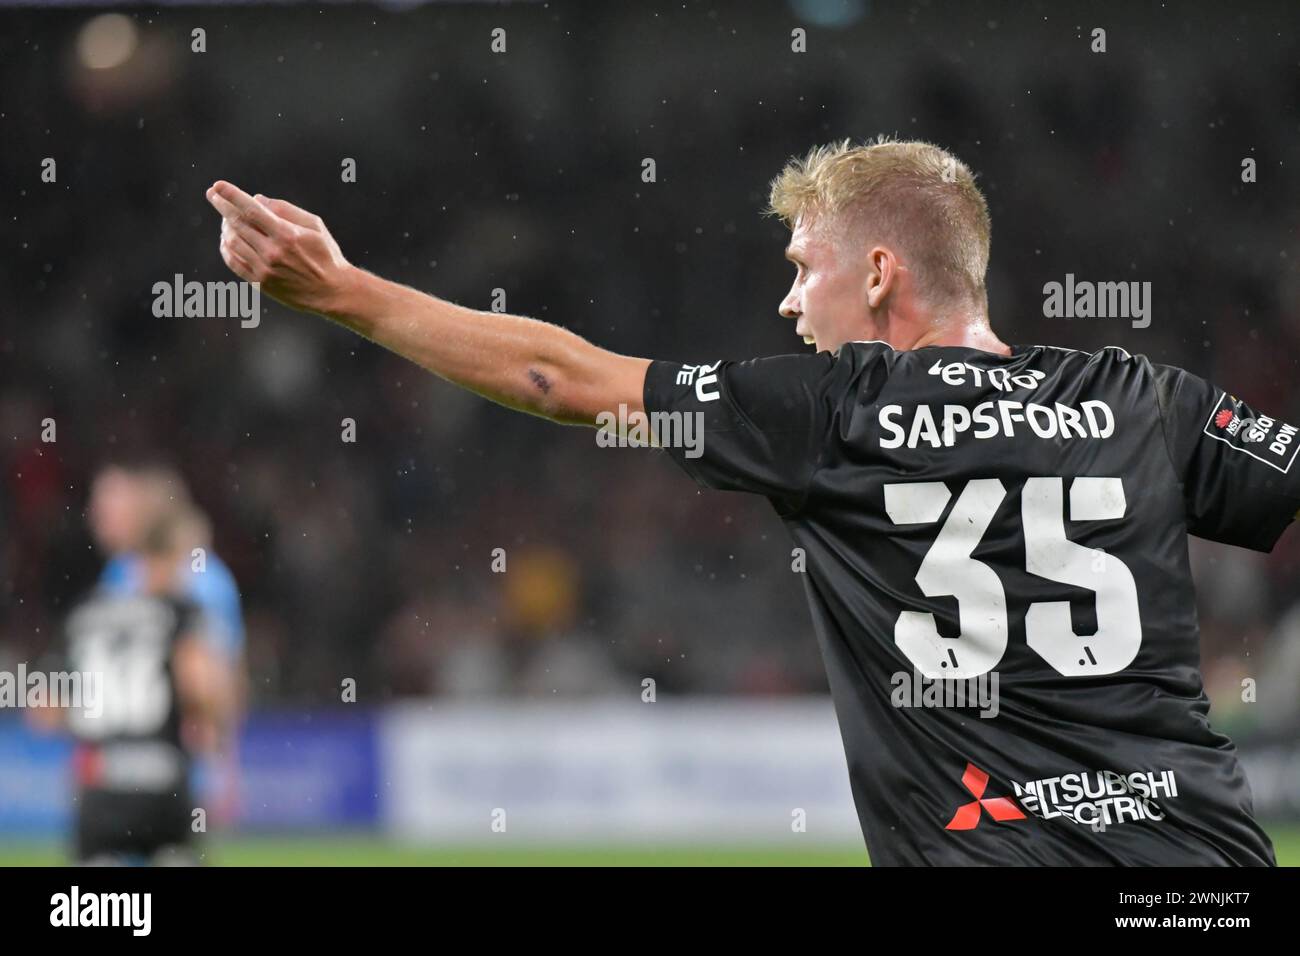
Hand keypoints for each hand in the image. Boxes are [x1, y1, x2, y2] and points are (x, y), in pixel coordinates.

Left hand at [206, 180, 353, 315]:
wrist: (332, 292)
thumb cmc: (325, 254)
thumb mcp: (314, 226)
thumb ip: (285, 210)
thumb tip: (256, 199)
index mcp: (287, 235)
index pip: (252, 210)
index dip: (232, 195)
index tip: (218, 185)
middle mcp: (273, 252)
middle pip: (237, 224)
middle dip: (222, 206)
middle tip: (213, 194)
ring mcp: (265, 270)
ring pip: (233, 242)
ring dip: (225, 227)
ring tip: (226, 219)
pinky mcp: (261, 284)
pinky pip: (234, 263)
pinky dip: (226, 249)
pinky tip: (227, 240)